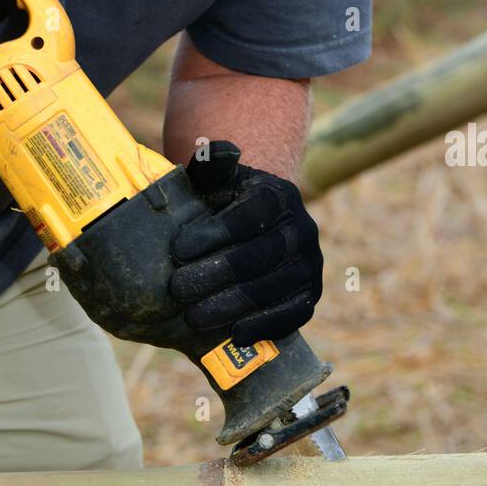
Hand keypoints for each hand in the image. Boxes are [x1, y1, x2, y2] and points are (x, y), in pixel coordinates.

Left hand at [169, 140, 322, 346]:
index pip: (249, 217)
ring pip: (274, 288)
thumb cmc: (226, 200)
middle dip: (215, 276)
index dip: (213, 235)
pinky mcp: (309, 294)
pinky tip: (235, 335)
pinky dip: (265, 326)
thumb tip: (215, 150)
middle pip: (259, 257)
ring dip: (232, 306)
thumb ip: (211, 162)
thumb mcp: (217, 177)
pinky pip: (293, 314)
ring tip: (194, 316)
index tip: (177, 250)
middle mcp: (301, 229)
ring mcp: (309, 264)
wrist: (257, 221)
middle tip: (176, 289)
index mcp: (279, 196)